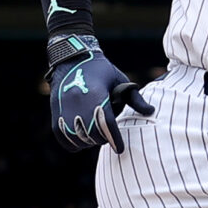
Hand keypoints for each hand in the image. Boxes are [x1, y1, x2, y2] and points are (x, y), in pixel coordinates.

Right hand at [45, 33, 151, 153]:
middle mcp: (78, 102)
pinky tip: (82, 140)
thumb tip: (151, 111)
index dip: (114, 139)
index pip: (106, 124)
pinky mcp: (55, 112)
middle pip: (92, 134)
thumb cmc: (101, 71)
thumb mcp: (120, 80)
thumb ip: (134, 98)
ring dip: (88, 142)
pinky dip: (73, 143)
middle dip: (103, 139)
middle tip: (109, 135)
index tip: (120, 149)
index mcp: (96, 94)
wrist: (72, 59)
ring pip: (77, 138)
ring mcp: (64, 108)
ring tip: (96, 136)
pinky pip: (62, 137)